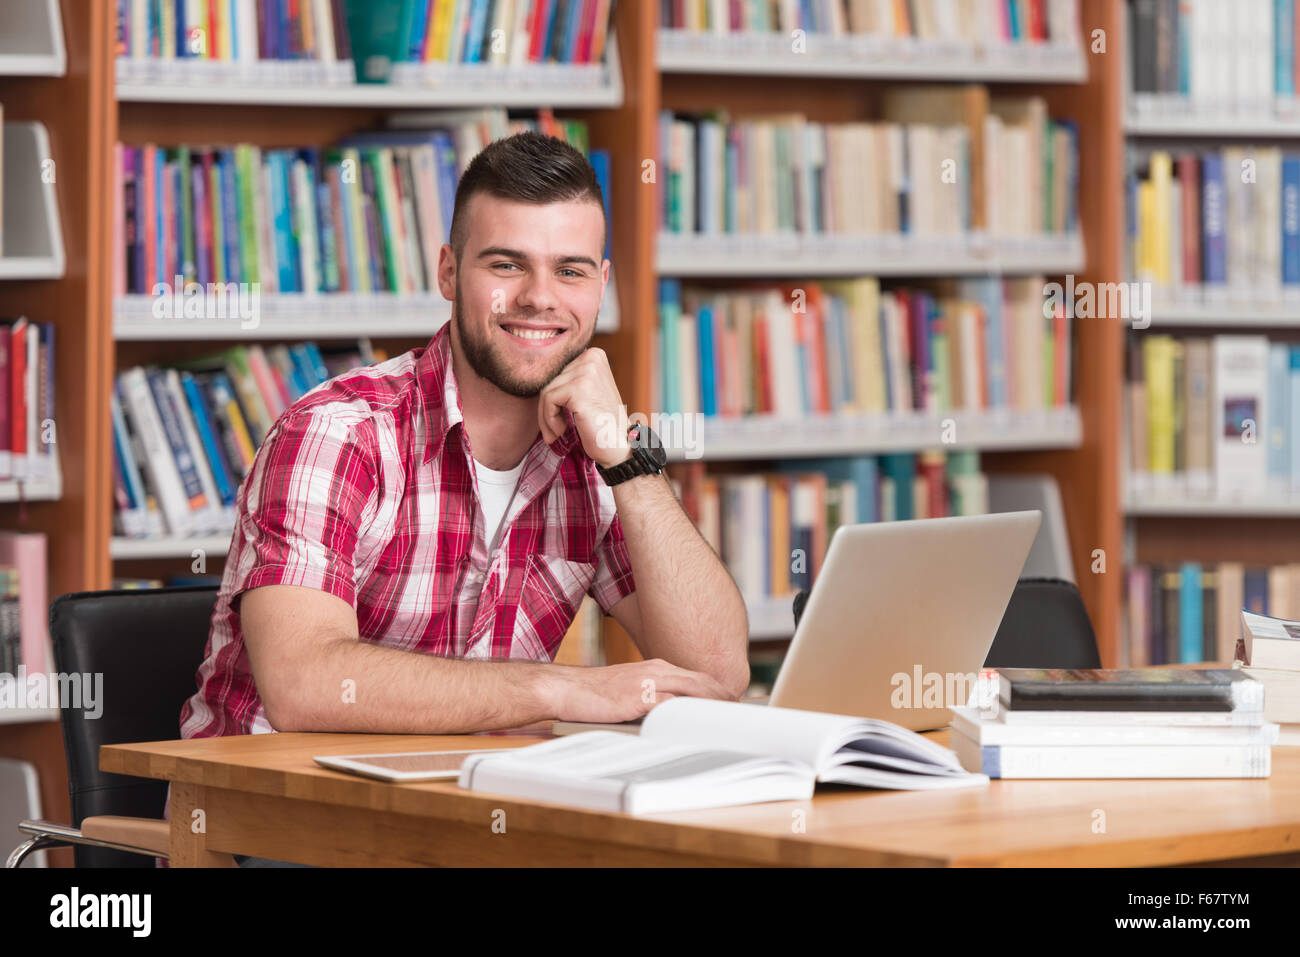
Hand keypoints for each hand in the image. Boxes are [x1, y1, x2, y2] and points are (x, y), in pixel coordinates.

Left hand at [537, 348, 630, 468]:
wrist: (617, 446)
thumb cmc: (600, 422)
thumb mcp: (584, 391)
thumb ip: (567, 378)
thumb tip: (535, 374)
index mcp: (594, 354)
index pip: (557, 371)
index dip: (551, 396)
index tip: (555, 417)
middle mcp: (592, 357)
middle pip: (550, 379)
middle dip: (546, 408)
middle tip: (553, 430)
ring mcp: (587, 371)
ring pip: (546, 390)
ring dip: (546, 416)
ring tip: (556, 432)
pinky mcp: (579, 388)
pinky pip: (548, 399)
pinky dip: (549, 419)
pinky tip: (560, 431)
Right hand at [544, 658, 738, 723]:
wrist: (566, 688)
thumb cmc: (595, 692)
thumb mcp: (631, 688)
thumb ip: (654, 696)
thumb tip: (676, 713)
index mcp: (658, 667)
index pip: (698, 678)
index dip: (719, 691)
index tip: (734, 704)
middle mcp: (657, 670)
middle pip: (702, 682)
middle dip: (724, 698)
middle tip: (743, 714)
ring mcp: (648, 682)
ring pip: (692, 691)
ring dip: (712, 706)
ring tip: (730, 721)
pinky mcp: (637, 697)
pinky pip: (670, 706)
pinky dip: (689, 715)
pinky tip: (700, 725)